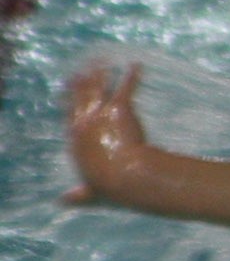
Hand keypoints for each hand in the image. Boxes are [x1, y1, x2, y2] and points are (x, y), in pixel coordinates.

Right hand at [64, 63, 150, 204]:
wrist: (124, 176)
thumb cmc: (108, 187)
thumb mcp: (90, 192)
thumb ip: (78, 196)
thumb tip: (62, 201)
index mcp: (76, 138)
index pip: (70, 113)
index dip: (70, 99)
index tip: (69, 89)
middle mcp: (84, 122)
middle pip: (81, 95)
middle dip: (83, 79)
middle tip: (85, 67)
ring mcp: (101, 113)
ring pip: (99, 86)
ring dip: (102, 72)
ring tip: (104, 59)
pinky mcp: (120, 108)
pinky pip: (126, 87)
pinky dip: (132, 74)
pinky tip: (136, 65)